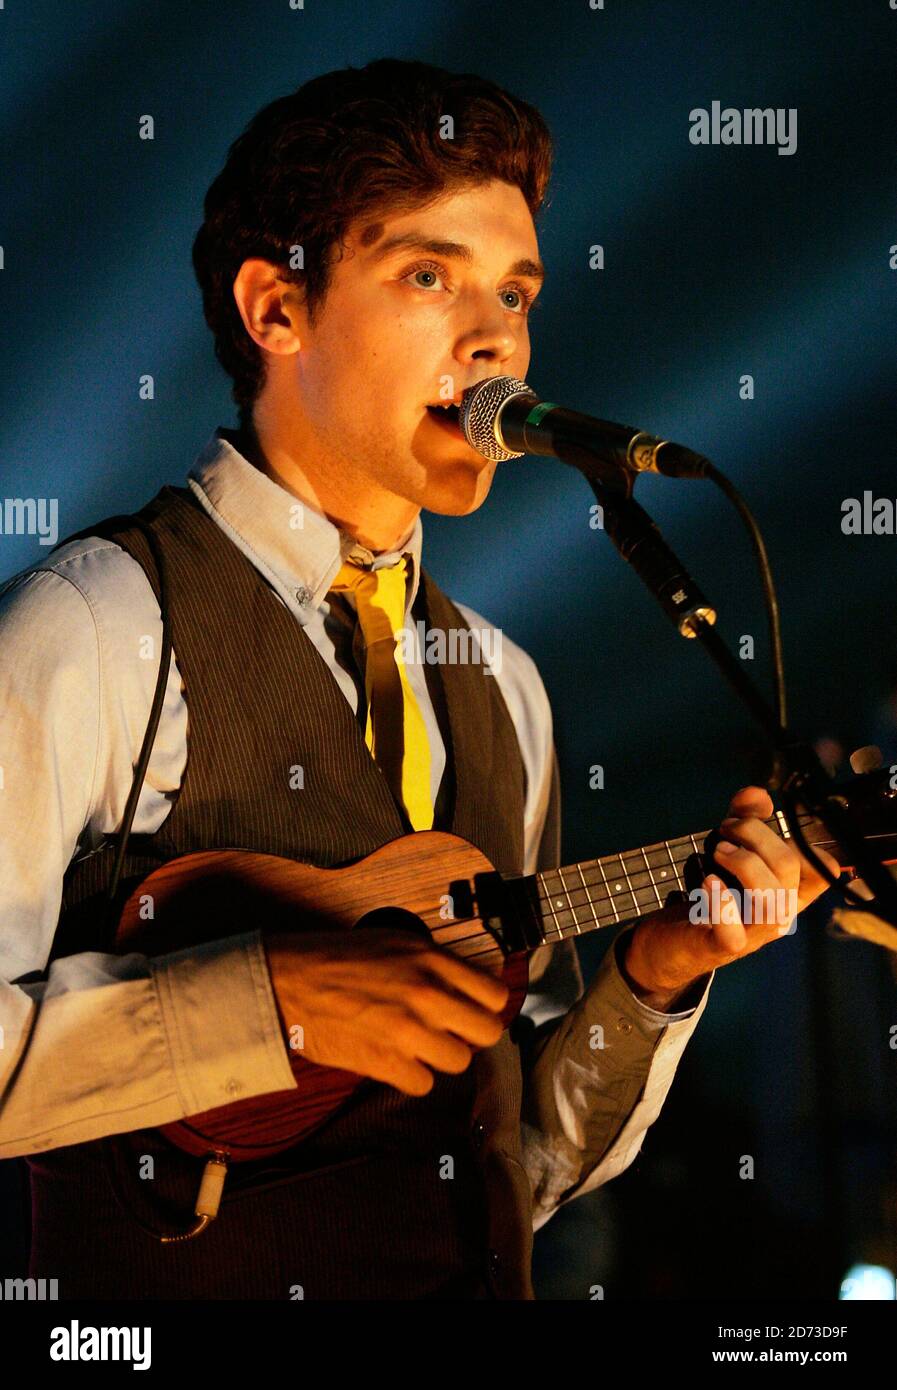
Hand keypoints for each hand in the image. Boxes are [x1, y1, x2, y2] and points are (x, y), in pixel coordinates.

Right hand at [262, 924, 507, 1095]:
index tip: (471, 1011)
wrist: (290, 981)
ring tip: (417, 1046)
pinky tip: (395, 1061)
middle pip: (487, 1032)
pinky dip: (411, 1077)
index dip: (485, 1007)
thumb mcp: (396, 943)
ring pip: (459, 1061)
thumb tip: (466, 992)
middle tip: (450, 1033)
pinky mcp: (384, 1060)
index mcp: (431, 959)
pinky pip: (424, 1084)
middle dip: (471, 1036)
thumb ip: (436, 966)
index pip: (494, 994)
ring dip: (440, 1058)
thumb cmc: (337, 959)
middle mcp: (427, 993)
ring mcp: (407, 1029)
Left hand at [622, 786, 840, 1007]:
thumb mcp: (730, 850)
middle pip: (789, 869)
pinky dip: (722, 903)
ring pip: (771, 900)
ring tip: (718, 850)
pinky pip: (733, 932)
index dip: (799, 839)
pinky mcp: (721, 946)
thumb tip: (756, 793)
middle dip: (756, 835)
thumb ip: (744, 819)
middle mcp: (779, 913)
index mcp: (789, 891)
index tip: (763, 817)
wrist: (674, 941)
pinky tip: (708, 881)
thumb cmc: (711, 893)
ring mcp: (753, 933)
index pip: (822, 870)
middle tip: (725, 829)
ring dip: (744, 864)